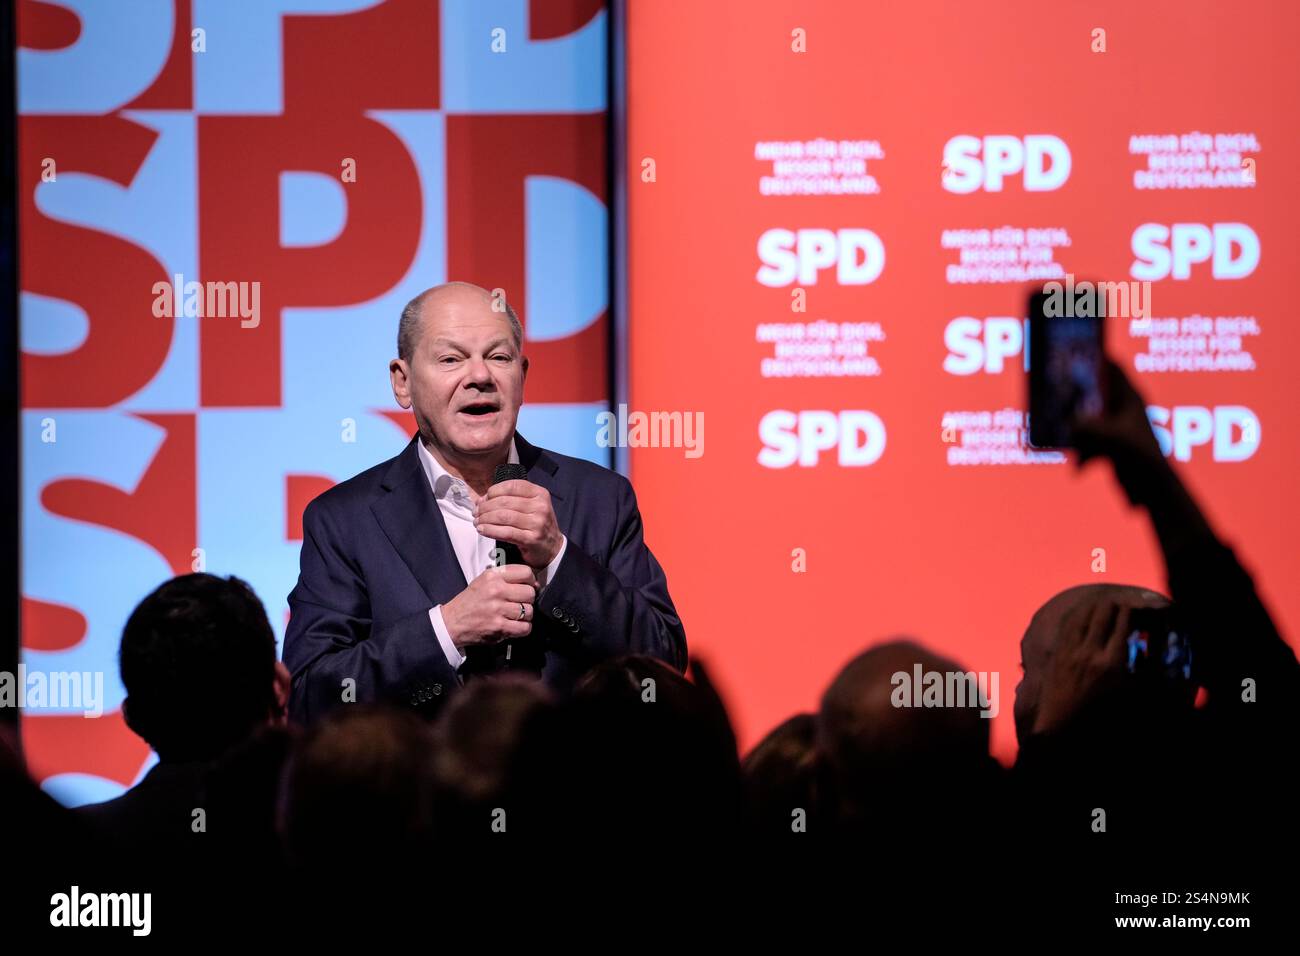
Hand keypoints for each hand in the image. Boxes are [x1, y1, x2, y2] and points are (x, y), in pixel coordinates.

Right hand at [441, 564, 536, 648]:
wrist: (452, 622)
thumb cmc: (469, 602)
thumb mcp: (483, 580)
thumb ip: (506, 578)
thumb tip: (534, 584)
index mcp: (493, 576)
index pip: (526, 572)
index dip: (531, 581)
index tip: (527, 587)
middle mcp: (496, 591)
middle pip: (530, 592)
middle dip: (528, 599)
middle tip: (520, 603)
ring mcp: (497, 609)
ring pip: (529, 611)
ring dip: (526, 616)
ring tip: (515, 616)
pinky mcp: (499, 627)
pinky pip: (525, 627)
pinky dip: (523, 628)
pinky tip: (515, 626)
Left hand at [473, 479, 563, 570]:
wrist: (553, 548)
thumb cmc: (536, 524)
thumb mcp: (530, 506)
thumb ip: (509, 499)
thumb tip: (482, 499)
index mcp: (540, 494)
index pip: (512, 486)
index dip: (494, 491)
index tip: (484, 499)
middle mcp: (540, 506)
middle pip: (504, 502)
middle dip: (485, 507)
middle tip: (476, 512)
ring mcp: (537, 523)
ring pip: (503, 517)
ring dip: (485, 519)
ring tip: (477, 521)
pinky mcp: (531, 539)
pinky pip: (505, 532)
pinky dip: (490, 530)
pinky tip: (482, 530)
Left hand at [1032, 597, 1132, 735]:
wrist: (1062, 723)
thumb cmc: (1099, 712)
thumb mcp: (1125, 692)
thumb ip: (1135, 668)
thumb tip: (1140, 646)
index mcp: (1112, 663)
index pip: (1123, 625)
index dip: (1129, 611)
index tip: (1133, 607)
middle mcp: (1091, 652)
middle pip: (1103, 614)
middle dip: (1112, 603)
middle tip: (1119, 600)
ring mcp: (1072, 650)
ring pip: (1083, 615)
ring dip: (1094, 604)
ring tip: (1102, 600)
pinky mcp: (1058, 651)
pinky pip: (1067, 624)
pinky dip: (1077, 613)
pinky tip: (1082, 610)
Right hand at [1072, 359, 1168, 501]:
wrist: (1154, 490)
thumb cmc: (1141, 457)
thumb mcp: (1111, 438)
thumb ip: (1087, 427)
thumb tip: (1067, 421)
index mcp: (1130, 398)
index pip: (1113, 368)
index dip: (1095, 356)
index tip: (1073, 352)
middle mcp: (1122, 410)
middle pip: (1093, 392)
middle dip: (1074, 397)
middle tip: (1053, 392)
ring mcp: (1116, 428)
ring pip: (1086, 420)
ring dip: (1075, 432)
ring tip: (1068, 440)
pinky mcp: (1110, 447)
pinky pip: (1087, 444)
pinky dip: (1082, 454)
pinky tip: (1080, 467)